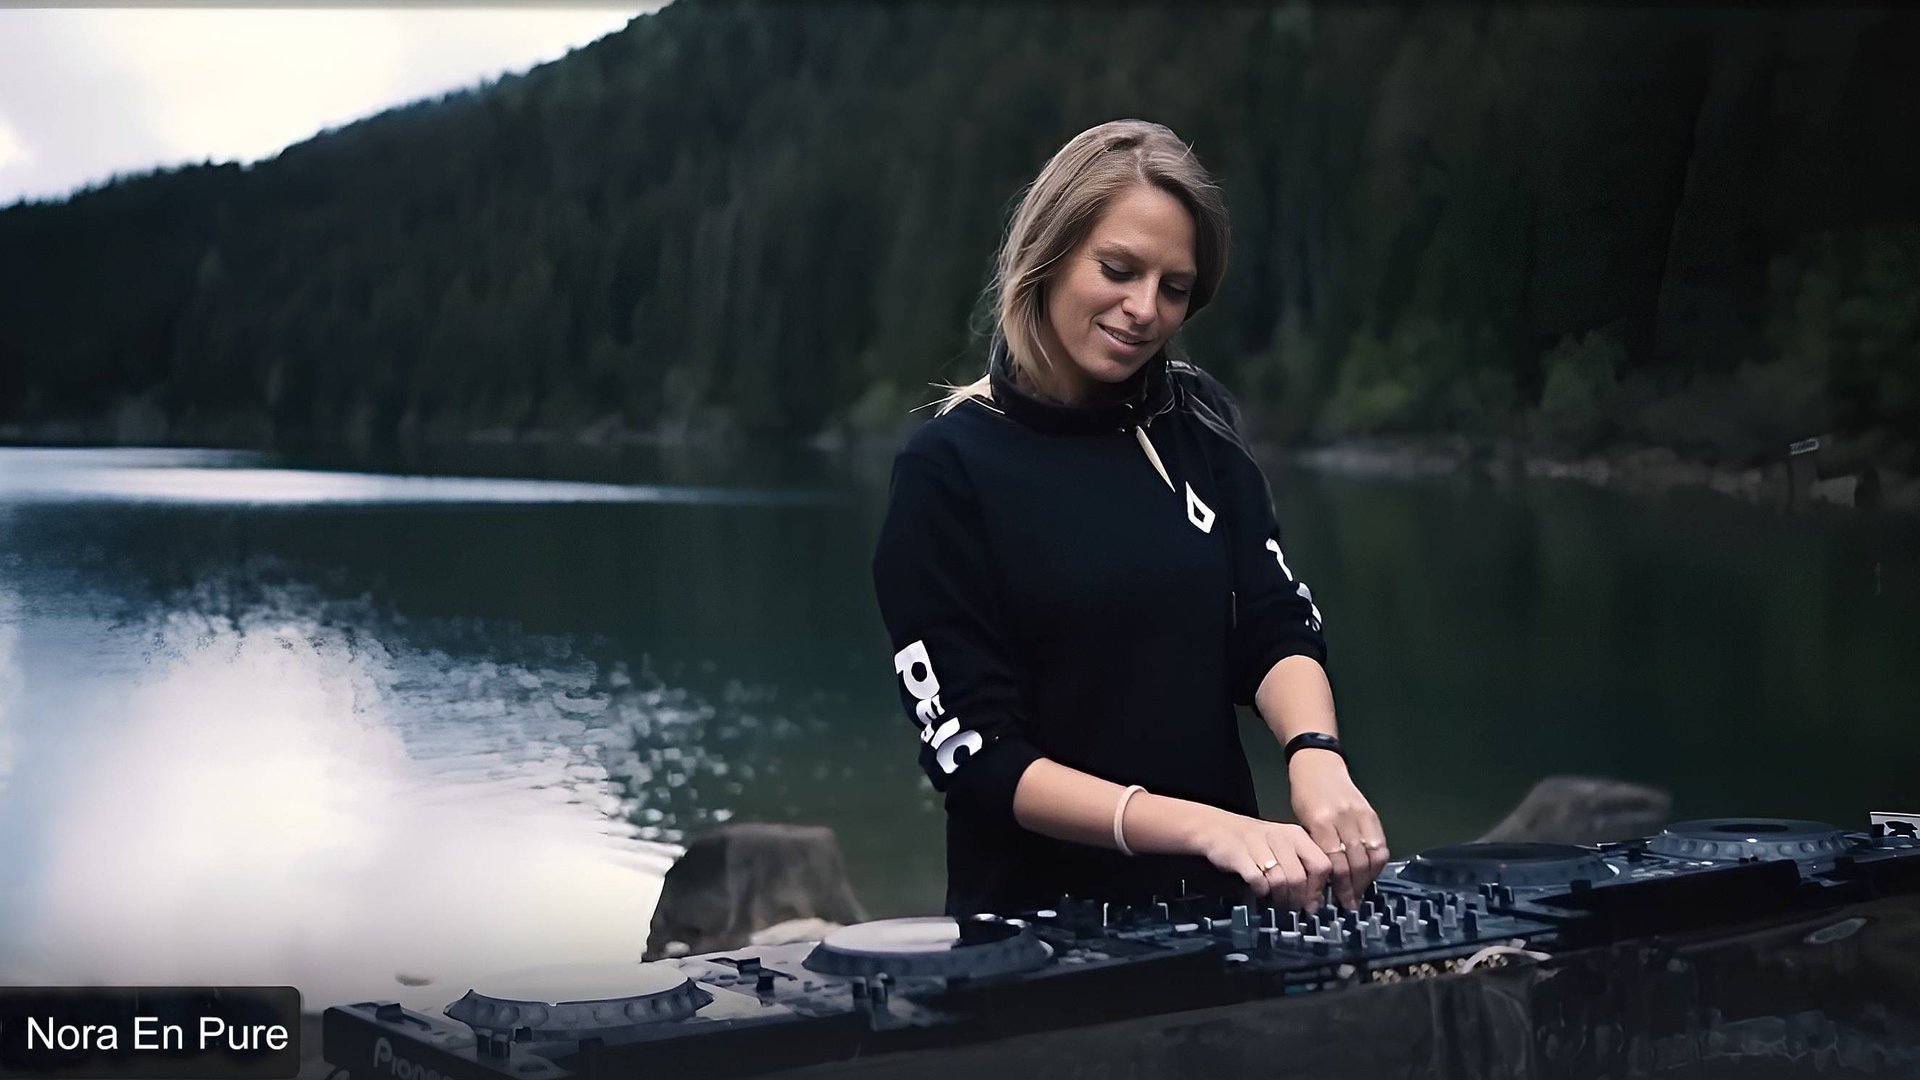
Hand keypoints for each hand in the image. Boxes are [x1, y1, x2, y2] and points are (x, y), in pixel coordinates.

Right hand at [1186, 809, 1334, 910]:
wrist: (1214, 828)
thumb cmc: (1253, 843)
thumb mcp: (1282, 848)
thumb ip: (1301, 868)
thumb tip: (1314, 902)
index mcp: (1296, 835)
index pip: (1321, 864)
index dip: (1318, 889)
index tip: (1311, 905)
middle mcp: (1281, 837)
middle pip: (1300, 877)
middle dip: (1296, 899)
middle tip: (1291, 909)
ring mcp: (1259, 845)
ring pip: (1281, 881)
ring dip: (1279, 898)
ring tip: (1275, 903)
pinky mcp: (1240, 855)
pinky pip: (1258, 881)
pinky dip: (1261, 891)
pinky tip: (1259, 892)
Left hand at [1288, 751, 1388, 907]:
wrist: (1319, 764)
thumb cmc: (1304, 794)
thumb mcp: (1300, 821)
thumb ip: (1314, 847)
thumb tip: (1322, 880)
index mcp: (1321, 822)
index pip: (1333, 862)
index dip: (1336, 885)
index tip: (1334, 902)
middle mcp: (1344, 819)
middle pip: (1355, 862)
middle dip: (1353, 888)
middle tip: (1349, 904)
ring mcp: (1361, 816)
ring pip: (1372, 855)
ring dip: (1367, 879)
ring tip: (1359, 893)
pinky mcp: (1372, 814)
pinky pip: (1381, 845)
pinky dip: (1377, 863)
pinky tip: (1370, 874)